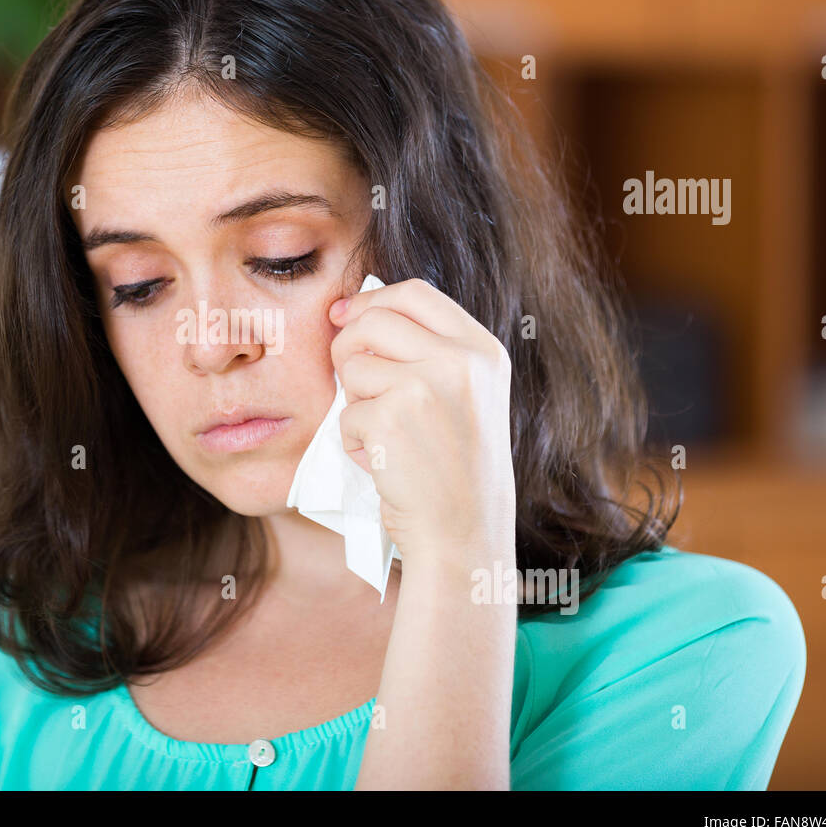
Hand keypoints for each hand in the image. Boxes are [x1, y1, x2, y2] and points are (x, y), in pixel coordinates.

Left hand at [328, 277, 515, 564]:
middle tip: (351, 382)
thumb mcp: (466, 396)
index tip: (343, 316)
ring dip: (354, 401)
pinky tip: (383, 462)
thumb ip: (428, 352)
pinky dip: (353, 440)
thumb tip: (353, 314)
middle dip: (347, 347)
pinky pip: (346, 413)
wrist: (464, 532)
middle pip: (374, 320)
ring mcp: (426, 386)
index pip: (414, 294)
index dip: (370, 299)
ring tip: (383, 435)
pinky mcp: (391, 418)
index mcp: (482, 350)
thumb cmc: (455, 469)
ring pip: (353, 366)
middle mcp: (460, 361)